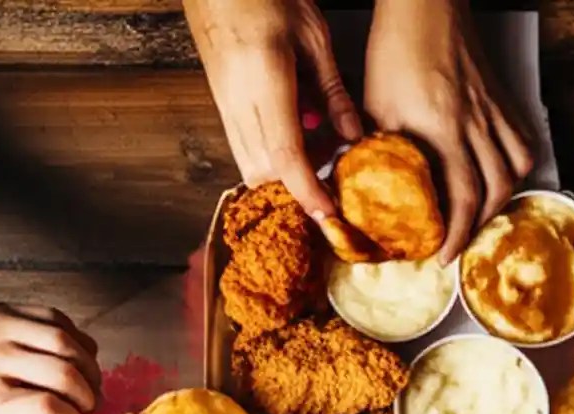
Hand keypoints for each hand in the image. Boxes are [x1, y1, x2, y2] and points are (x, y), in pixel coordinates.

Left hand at [0, 276, 101, 413]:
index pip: (48, 413)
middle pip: (68, 381)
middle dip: (89, 401)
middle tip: (83, 410)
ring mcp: (3, 335)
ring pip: (72, 351)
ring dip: (92, 372)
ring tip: (86, 386)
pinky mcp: (12, 310)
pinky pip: (64, 325)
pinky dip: (81, 344)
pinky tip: (76, 358)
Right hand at [185, 0, 360, 217]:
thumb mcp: (313, 38)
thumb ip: (333, 91)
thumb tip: (353, 135)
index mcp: (265, 83)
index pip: (285, 156)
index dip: (307, 192)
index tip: (327, 215)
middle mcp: (237, 102)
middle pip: (264, 172)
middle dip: (297, 189)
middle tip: (332, 181)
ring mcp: (224, 105)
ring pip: (250, 164)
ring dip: (283, 173)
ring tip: (318, 154)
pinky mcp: (220, 104)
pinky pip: (243, 146)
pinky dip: (270, 156)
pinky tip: (296, 134)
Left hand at [364, 0, 533, 262]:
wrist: (424, 7)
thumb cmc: (394, 50)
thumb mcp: (374, 105)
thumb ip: (376, 149)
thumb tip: (364, 187)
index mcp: (441, 130)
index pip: (460, 196)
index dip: (454, 234)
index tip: (442, 256)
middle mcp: (475, 125)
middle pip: (494, 191)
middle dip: (478, 225)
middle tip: (459, 242)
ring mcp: (493, 111)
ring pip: (516, 168)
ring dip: (502, 198)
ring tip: (481, 213)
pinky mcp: (500, 98)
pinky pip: (522, 140)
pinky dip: (515, 166)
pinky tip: (500, 173)